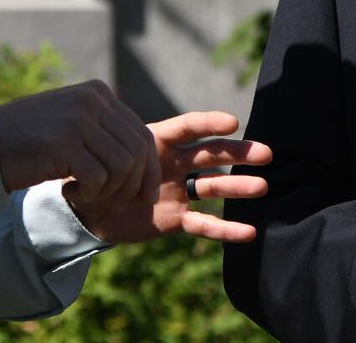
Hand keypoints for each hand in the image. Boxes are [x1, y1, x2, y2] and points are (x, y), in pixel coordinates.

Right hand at [0, 80, 159, 204]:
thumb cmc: (31, 140)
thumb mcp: (74, 123)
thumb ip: (106, 131)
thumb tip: (147, 162)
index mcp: (98, 93)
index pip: (142, 134)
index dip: (148, 171)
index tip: (142, 197)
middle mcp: (92, 101)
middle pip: (137, 151)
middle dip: (133, 186)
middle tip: (113, 203)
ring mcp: (78, 120)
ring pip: (123, 167)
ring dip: (109, 192)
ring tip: (86, 195)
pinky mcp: (64, 144)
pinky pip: (99, 179)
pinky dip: (89, 194)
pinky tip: (69, 192)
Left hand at [69, 110, 271, 243]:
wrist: (87, 210)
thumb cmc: (95, 175)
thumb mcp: (102, 157)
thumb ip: (113, 152)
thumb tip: (110, 147)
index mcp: (158, 141)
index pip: (188, 126)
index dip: (210, 123)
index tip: (234, 122)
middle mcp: (174, 163)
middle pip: (211, 154)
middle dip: (239, 153)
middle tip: (267, 153)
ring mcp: (178, 191)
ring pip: (214, 186)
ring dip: (238, 187)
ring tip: (263, 187)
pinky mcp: (177, 219)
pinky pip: (205, 224)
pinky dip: (225, 230)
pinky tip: (249, 233)